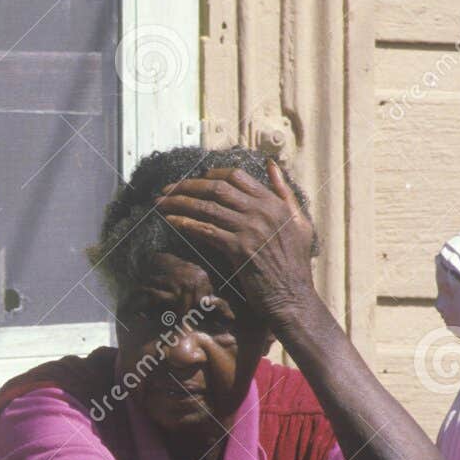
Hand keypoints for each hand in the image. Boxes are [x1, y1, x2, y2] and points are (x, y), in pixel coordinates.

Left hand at [155, 161, 318, 327]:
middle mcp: (261, 211)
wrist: (292, 295)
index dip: (212, 175)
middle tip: (167, 189)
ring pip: (208, 207)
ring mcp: (250, 229)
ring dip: (180, 203)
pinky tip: (170, 221)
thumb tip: (271, 165)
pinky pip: (206, 230)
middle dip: (187, 186)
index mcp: (274, 202)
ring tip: (160, 202)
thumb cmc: (294, 262)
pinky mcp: (238, 249)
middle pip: (217, 188)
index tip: (195, 179)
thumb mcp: (299, 221)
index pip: (237, 176)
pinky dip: (186, 223)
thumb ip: (284, 192)